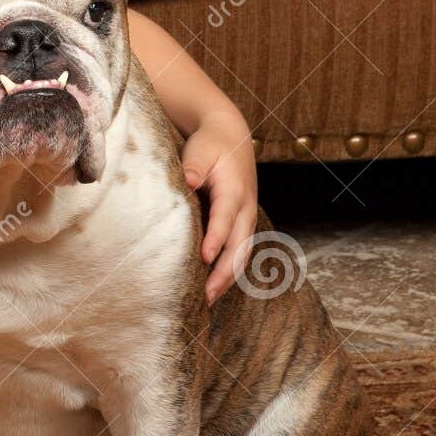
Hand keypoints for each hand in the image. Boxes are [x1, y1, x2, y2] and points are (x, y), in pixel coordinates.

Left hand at [179, 110, 257, 305]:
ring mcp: (247, 218)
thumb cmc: (210, 145)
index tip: (204, 258)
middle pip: (238, 245)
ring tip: (208, 300)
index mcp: (233, 190)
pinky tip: (213, 286)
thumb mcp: (200, 150)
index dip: (215, 239)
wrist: (230, 136)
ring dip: (227, 277)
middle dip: (223, 272)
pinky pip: (239, 251)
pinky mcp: (242, 223)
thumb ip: (193, 166)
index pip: (224, 219)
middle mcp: (245, 208)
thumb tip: (188, 181)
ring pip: (242, 253)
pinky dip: (229, 270)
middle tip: (205, 296)